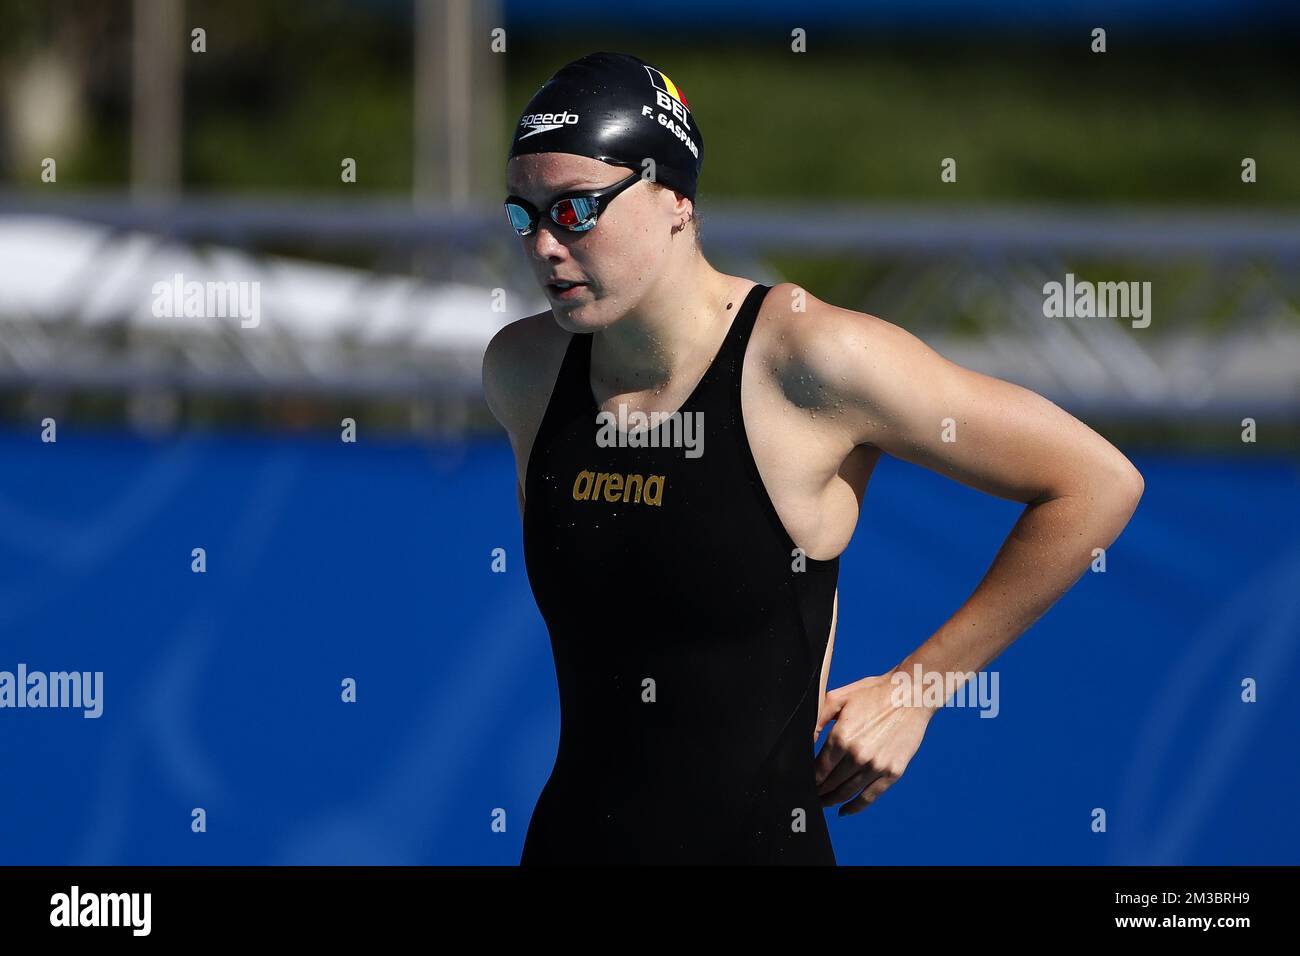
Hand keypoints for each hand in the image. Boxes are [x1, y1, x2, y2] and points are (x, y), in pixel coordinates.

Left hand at [813, 672, 934, 815]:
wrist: (911, 694)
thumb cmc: (873, 693)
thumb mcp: (838, 698)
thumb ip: (817, 720)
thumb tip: (804, 742)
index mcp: (841, 737)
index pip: (818, 769)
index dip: (809, 779)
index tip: (802, 782)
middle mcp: (858, 755)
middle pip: (830, 783)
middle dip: (818, 791)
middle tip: (810, 795)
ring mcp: (876, 766)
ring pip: (847, 793)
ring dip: (832, 801)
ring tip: (823, 803)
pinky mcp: (893, 772)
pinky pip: (870, 797)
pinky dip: (856, 807)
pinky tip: (845, 810)